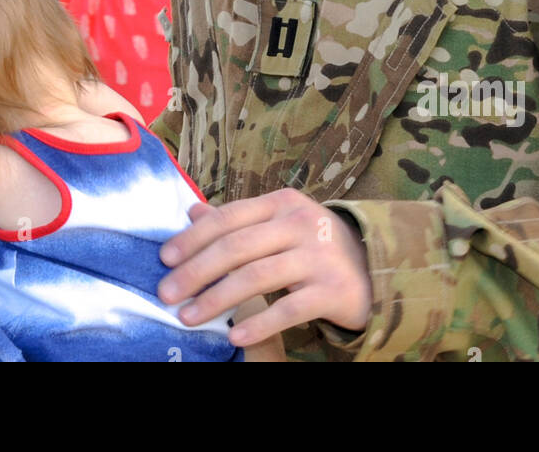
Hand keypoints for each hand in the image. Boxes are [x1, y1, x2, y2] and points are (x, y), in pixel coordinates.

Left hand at [156, 189, 372, 346]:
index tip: (164, 259)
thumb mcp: (278, 222)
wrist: (374, 267)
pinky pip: (288, 309)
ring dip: (217, 299)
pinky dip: (258, 323)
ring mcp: (318, 257)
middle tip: (166, 294)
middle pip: (237, 247)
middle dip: (196, 272)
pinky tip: (234, 336)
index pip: (228, 218)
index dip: (193, 238)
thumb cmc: (313, 245)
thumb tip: (192, 212)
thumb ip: (237, 219)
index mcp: (281, 203)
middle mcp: (300, 224)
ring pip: (257, 277)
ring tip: (189, 317)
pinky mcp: (332, 290)